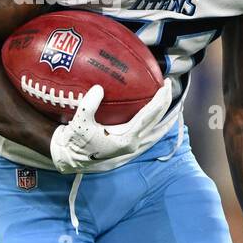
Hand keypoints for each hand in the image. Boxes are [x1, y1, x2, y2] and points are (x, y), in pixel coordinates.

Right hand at [49, 79, 172, 173]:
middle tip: (168, 84)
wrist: (70, 157)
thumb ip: (89, 105)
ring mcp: (132, 147)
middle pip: (157, 121)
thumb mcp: (80, 122)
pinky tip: (159, 120)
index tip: (165, 84)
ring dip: (164, 116)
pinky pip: (149, 136)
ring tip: (172, 103)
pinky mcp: (128, 148)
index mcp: (125, 138)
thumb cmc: (75, 140)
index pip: (149, 115)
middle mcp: (133, 144)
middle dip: (165, 102)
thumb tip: (99, 88)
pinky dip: (157, 126)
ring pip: (156, 131)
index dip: (159, 99)